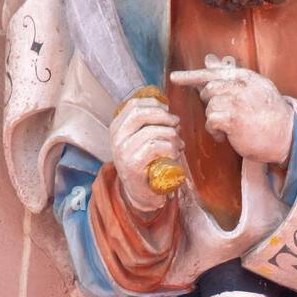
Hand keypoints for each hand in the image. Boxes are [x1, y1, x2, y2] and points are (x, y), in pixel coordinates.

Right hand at [109, 95, 183, 213]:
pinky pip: (156, 148)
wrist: (140, 193)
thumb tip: (170, 112)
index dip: (154, 103)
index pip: (133, 105)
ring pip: (152, 132)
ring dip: (172, 136)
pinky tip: (174, 155)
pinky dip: (171, 149)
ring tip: (179, 145)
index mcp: (117, 128)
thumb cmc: (146, 164)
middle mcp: (117, 138)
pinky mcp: (133, 165)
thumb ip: (150, 124)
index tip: (167, 109)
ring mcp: (123, 152)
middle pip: (141, 114)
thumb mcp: (142, 140)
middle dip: (163, 115)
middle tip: (176, 124)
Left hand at [169, 55, 293, 166]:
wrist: (288, 135)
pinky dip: (215, 131)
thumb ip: (229, 74)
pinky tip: (227, 135)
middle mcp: (239, 84)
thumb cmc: (269, 115)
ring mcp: (235, 100)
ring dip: (215, 120)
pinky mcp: (232, 118)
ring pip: (209, 107)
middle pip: (208, 90)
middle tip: (226, 117)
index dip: (191, 76)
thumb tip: (209, 59)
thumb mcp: (252, 89)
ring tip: (230, 128)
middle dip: (211, 105)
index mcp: (244, 76)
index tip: (175, 78)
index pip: (212, 72)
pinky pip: (210, 121)